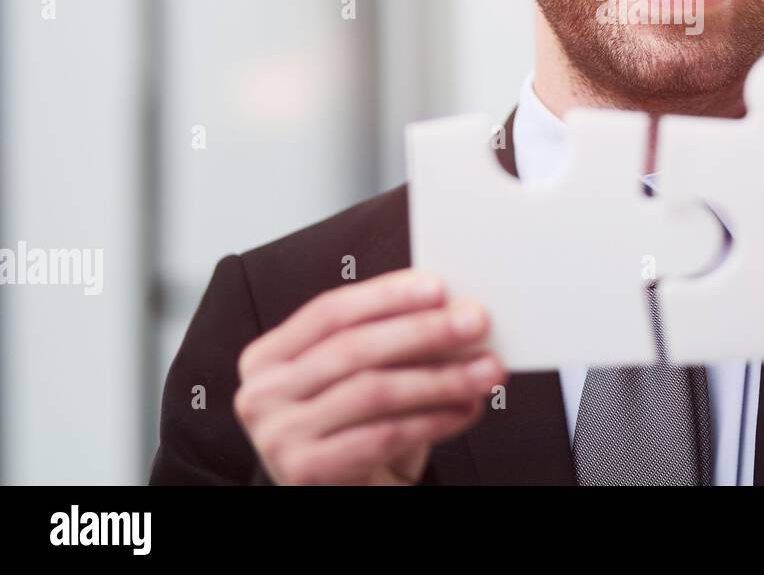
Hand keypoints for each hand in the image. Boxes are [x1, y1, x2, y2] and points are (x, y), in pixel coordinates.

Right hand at [234, 268, 505, 484]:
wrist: (343, 491)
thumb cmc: (352, 426)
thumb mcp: (359, 376)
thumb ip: (388, 339)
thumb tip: (452, 309)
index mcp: (269, 355)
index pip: (330, 311)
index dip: (386, 295)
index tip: (438, 287)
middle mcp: (263, 393)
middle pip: (353, 348)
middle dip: (423, 331)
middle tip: (474, 322)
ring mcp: (279, 435)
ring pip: (373, 392)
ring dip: (440, 377)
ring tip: (485, 370)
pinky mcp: (304, 472)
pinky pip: (381, 436)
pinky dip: (432, 420)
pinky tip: (464, 409)